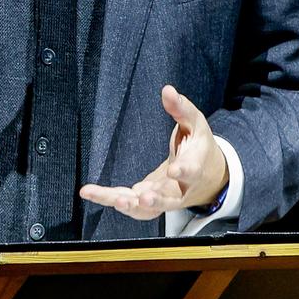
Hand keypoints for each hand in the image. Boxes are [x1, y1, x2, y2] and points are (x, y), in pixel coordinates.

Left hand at [79, 84, 228, 218]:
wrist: (206, 176)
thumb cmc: (198, 146)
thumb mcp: (195, 125)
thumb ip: (182, 109)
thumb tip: (167, 90)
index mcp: (195, 167)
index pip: (191, 170)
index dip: (183, 171)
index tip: (173, 170)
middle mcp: (181, 189)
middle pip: (169, 199)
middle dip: (157, 200)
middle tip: (143, 198)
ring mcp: (165, 199)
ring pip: (147, 209)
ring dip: (129, 206)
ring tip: (111, 199)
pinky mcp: (149, 202)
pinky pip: (132, 206)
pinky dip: (112, 201)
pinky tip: (92, 193)